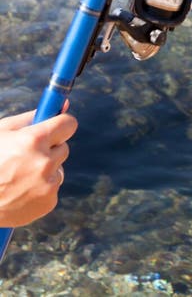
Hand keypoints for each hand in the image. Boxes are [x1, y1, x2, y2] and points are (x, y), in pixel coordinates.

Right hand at [0, 110, 77, 226]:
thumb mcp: (4, 131)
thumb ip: (33, 117)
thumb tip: (64, 105)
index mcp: (34, 140)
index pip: (68, 124)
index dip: (62, 124)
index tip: (58, 127)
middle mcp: (45, 162)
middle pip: (63, 147)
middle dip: (50, 148)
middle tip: (28, 155)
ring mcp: (48, 184)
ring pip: (58, 168)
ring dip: (46, 169)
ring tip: (20, 176)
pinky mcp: (48, 202)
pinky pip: (52, 187)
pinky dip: (42, 188)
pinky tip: (21, 190)